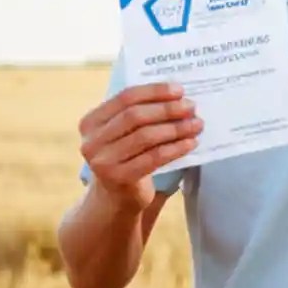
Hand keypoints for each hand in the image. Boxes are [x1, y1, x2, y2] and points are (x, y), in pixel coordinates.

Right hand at [77, 82, 202, 211]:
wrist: (117, 197)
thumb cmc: (127, 156)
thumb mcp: (124, 133)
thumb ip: (140, 113)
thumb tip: (178, 96)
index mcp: (91, 121)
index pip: (125, 97)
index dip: (154, 91)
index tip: (179, 90)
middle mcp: (92, 141)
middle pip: (135, 116)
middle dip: (167, 109)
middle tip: (192, 108)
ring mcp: (103, 161)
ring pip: (146, 136)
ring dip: (176, 128)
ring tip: (197, 124)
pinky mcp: (119, 178)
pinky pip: (154, 158)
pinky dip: (175, 148)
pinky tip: (191, 143)